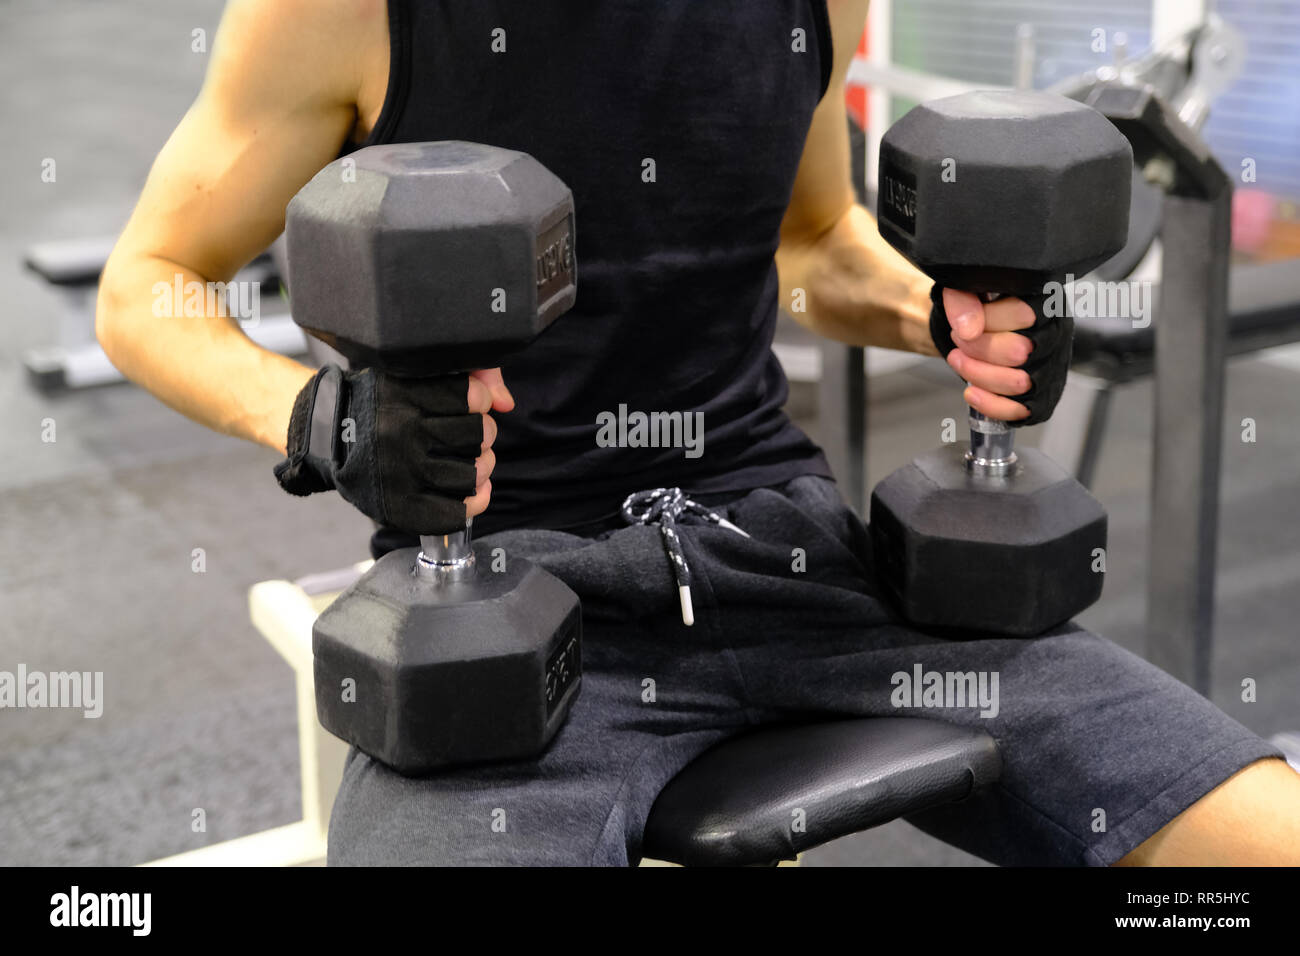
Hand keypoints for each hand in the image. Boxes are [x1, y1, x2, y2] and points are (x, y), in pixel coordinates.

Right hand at [274, 364, 512, 532]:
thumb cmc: (377, 404)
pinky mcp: (397, 506)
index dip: (481, 399)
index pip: (470, 396)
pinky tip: (475, 491)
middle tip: (475, 434)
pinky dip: (474, 503)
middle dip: (484, 432)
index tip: (475, 402)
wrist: (326, 438)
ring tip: (474, 461)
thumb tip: (505, 402)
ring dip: (483, 467)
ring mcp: (398, 473)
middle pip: (477, 434)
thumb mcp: (407, 376)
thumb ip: (464, 377)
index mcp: (400, 394)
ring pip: (471, 473)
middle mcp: (399, 433)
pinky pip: (454, 513)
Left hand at [929, 286, 1072, 425]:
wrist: (980, 326)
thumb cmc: (979, 306)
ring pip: (1018, 383)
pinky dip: (990, 405)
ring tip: (959, 360)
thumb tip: (969, 330)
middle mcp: (1054, 336)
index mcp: (1045, 304)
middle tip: (959, 341)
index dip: (986, 320)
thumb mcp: (966, 289)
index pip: (1023, 314)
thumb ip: (963, 300)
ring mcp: (1050, 369)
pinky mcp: (1040, 397)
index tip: (966, 321)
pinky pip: (1019, 410)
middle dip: (978, 349)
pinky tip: (971, 391)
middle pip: (1019, 352)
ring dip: (978, 374)